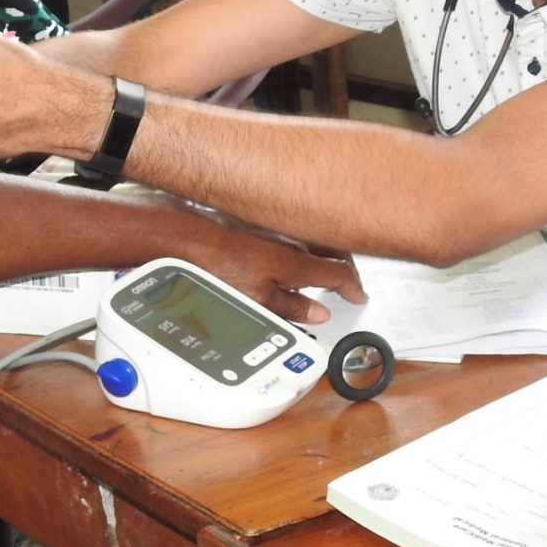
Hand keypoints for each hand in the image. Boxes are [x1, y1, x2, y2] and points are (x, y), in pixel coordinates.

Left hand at [175, 210, 365, 323]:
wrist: (187, 240)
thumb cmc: (219, 269)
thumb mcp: (259, 300)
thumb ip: (292, 306)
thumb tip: (319, 313)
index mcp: (296, 263)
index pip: (338, 272)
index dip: (352, 287)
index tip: (360, 296)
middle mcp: (289, 245)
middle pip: (330, 255)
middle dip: (344, 270)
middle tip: (349, 286)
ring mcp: (274, 237)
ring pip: (312, 247)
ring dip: (325, 260)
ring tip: (328, 276)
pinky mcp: (258, 234)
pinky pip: (294, 243)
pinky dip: (304, 254)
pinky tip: (293, 263)